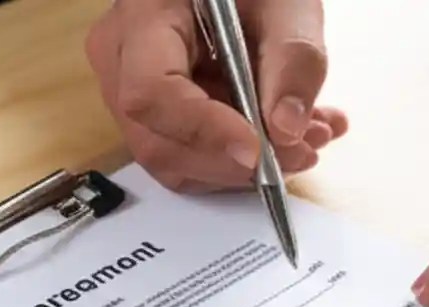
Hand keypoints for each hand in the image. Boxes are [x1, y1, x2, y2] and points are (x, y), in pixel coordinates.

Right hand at [84, 0, 348, 192]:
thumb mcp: (285, 4)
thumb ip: (294, 59)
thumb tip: (286, 130)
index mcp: (143, 18)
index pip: (152, 92)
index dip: (204, 130)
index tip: (258, 149)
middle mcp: (122, 63)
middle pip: (159, 143)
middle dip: (235, 162)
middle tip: (303, 148)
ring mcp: (132, 97)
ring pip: (177, 164)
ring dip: (246, 168)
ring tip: (306, 138)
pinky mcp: (156, 121)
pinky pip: (190, 162)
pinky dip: (242, 164)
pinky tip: (285, 136)